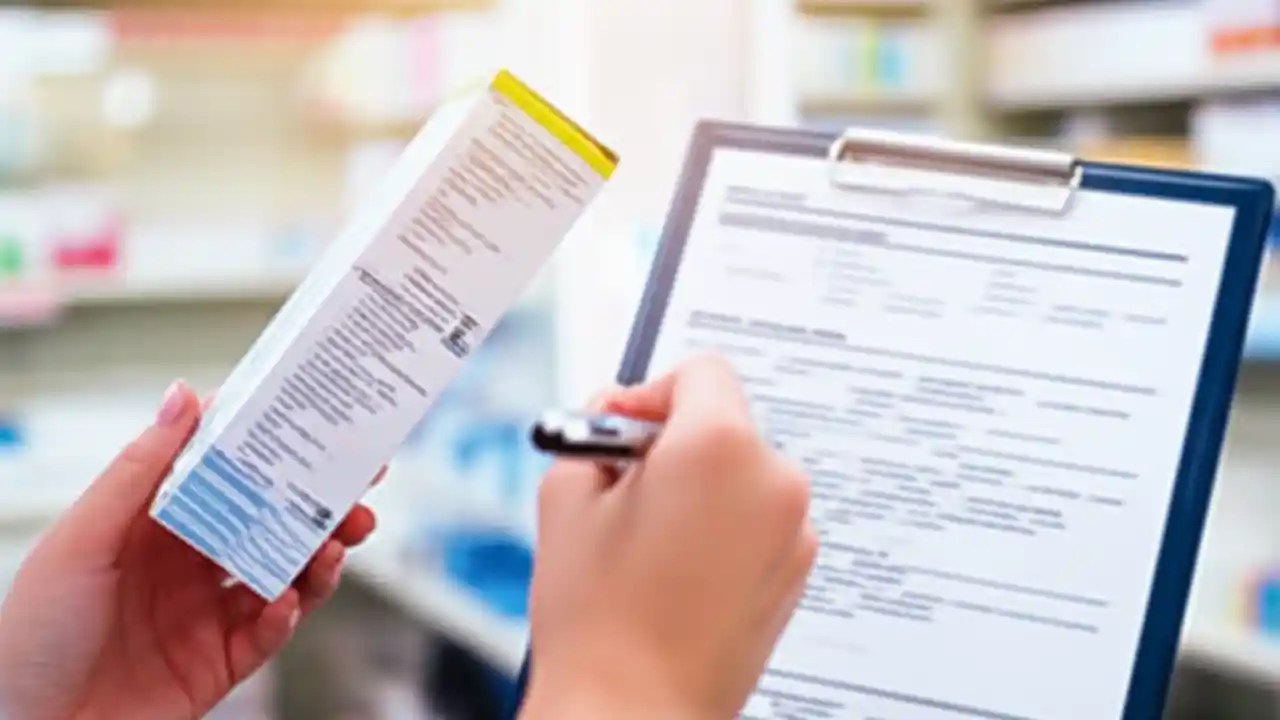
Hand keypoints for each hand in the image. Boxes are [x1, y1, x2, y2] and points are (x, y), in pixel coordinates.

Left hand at [0, 381, 381, 719]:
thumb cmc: (30, 639)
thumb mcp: (82, 541)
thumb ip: (139, 469)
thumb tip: (183, 396)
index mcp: (150, 527)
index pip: (223, 476)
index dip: (269, 451)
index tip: (311, 426)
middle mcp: (184, 566)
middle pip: (268, 524)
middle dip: (316, 506)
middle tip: (356, 489)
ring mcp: (204, 615)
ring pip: (282, 575)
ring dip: (317, 558)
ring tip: (337, 544)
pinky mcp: (219, 664)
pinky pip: (269, 634)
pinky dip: (287, 615)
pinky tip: (288, 602)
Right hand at [521, 354, 816, 719]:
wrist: (634, 711)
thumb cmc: (598, 618)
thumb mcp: (566, 496)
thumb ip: (594, 431)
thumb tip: (618, 415)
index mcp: (721, 446)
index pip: (702, 372)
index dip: (651, 392)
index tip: (622, 426)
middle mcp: (775, 481)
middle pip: (724, 423)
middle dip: (673, 443)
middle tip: (623, 485)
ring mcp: (795, 532)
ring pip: (742, 473)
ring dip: (700, 486)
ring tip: (647, 543)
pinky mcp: (797, 573)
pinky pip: (758, 520)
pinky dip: (723, 527)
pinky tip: (678, 572)